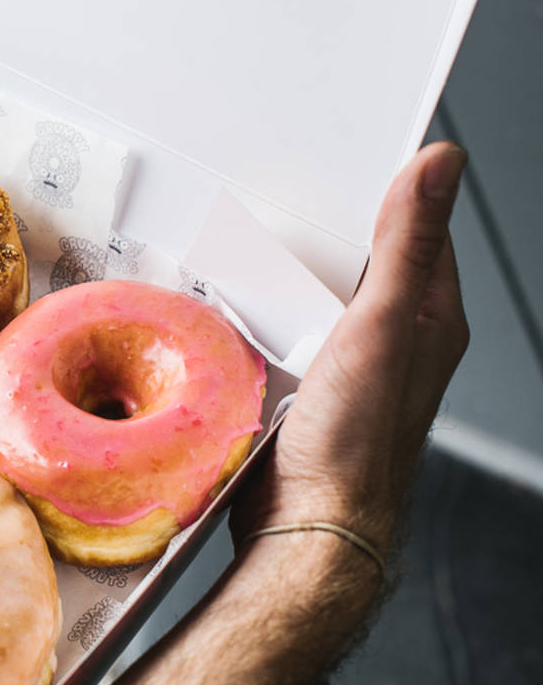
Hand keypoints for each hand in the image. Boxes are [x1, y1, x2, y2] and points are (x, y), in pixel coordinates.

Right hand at [231, 141, 469, 556]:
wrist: (308, 523)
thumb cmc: (355, 439)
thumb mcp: (382, 324)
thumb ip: (407, 245)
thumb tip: (441, 165)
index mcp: (433, 319)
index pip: (421, 232)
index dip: (392, 193)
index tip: (354, 161)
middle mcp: (398, 342)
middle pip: (365, 264)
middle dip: (328, 236)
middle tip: (291, 208)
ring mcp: (353, 367)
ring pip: (322, 298)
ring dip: (291, 277)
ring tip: (261, 256)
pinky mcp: (311, 388)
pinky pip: (290, 333)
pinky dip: (268, 315)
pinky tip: (244, 312)